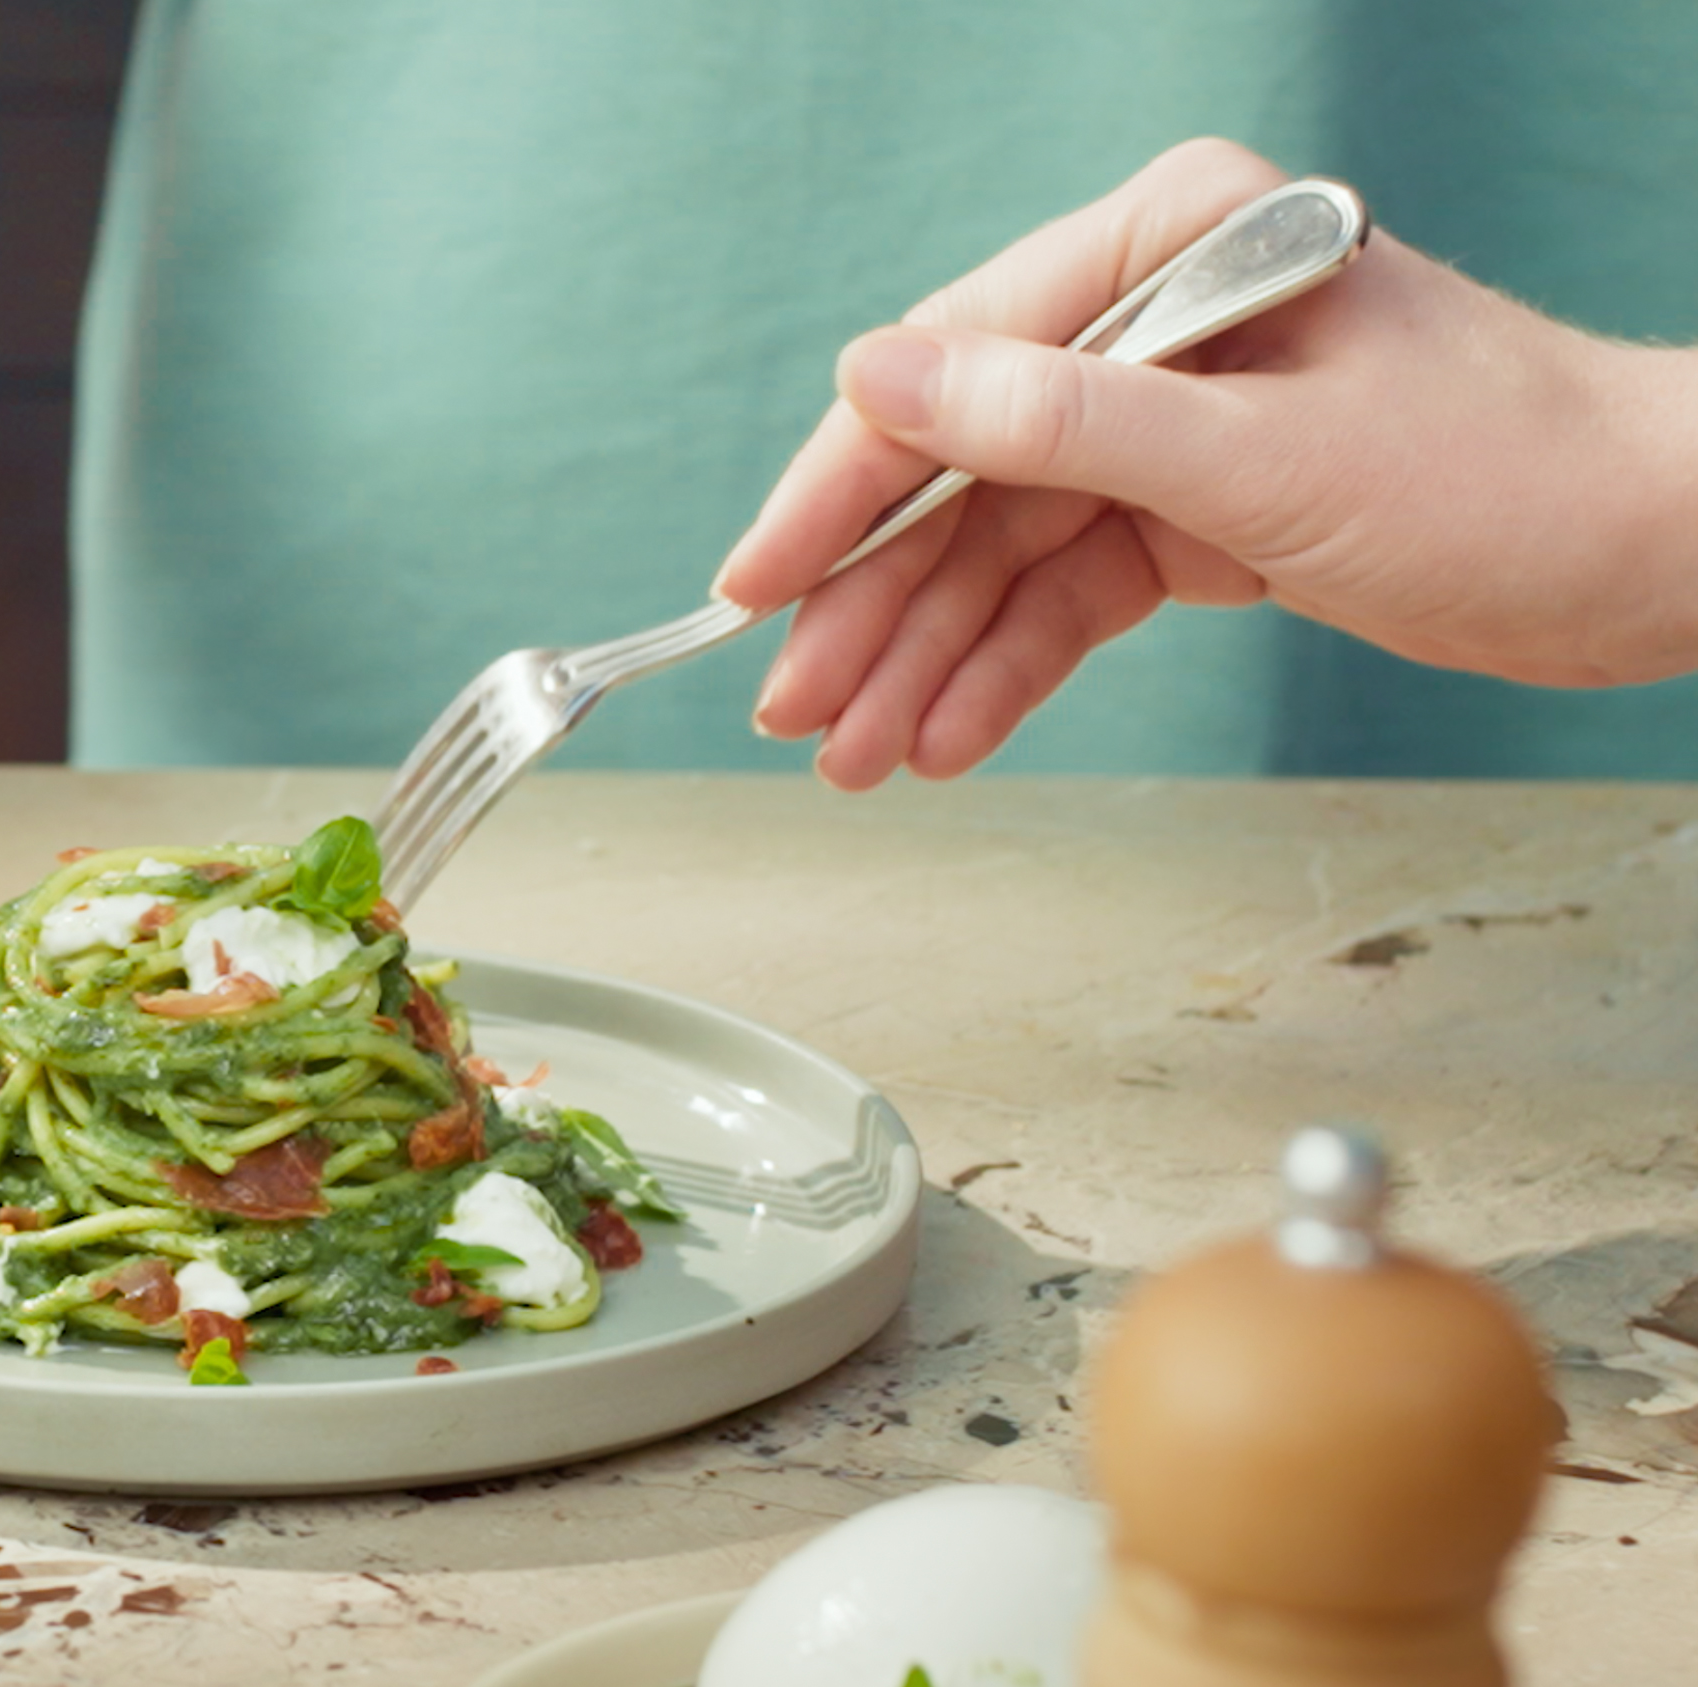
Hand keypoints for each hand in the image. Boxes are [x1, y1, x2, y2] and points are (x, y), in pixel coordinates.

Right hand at [717, 138, 1697, 789]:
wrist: (1651, 552)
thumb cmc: (1504, 472)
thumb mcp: (1259, 453)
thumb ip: (1058, 418)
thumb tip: (882, 376)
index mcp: (1171, 250)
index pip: (951, 369)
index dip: (842, 487)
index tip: (758, 584)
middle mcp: (1154, 324)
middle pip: (958, 474)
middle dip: (873, 604)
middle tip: (798, 711)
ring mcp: (1171, 424)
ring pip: (1000, 552)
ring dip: (925, 659)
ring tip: (858, 757)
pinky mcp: (1198, 513)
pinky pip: (1065, 596)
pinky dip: (1005, 670)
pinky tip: (946, 736)